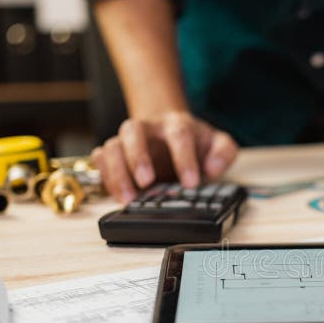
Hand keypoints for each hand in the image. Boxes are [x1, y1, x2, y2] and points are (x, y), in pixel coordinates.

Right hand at [91, 111, 237, 202]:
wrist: (171, 132)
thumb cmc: (195, 142)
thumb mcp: (219, 144)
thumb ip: (223, 153)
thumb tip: (212, 169)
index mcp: (177, 124)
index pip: (179, 134)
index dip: (184, 159)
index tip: (191, 184)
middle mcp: (148, 128)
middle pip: (133, 131)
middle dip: (138, 157)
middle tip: (146, 183)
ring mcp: (128, 140)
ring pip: (112, 146)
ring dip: (116, 172)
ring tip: (128, 198)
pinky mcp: (114, 154)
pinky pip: (100, 158)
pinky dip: (105, 176)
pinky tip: (117, 193)